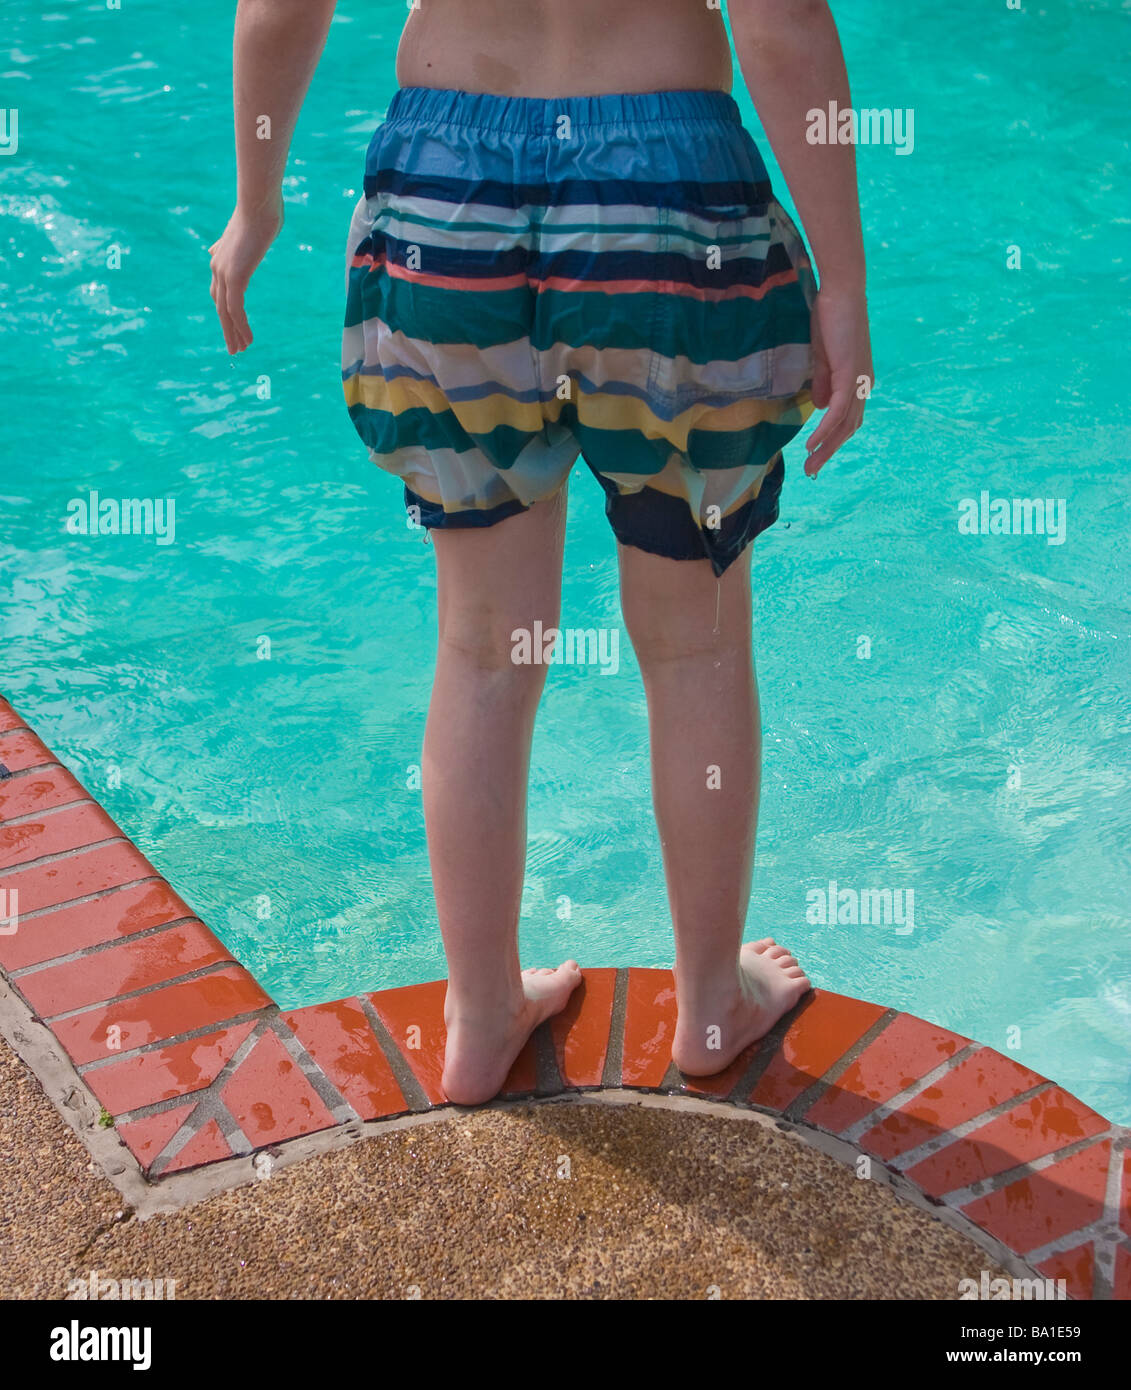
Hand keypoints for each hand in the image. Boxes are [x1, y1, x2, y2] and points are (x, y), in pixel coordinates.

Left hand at [208, 200, 282, 353]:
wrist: (258, 203)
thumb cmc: (258, 213)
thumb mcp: (243, 231)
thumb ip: (229, 244)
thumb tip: (216, 249)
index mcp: (219, 259)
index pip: (219, 292)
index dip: (225, 312)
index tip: (233, 327)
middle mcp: (217, 268)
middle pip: (219, 306)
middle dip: (227, 328)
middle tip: (235, 348)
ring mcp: (224, 273)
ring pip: (225, 312)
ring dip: (234, 333)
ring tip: (241, 350)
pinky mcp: (235, 277)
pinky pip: (235, 310)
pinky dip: (241, 327)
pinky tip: (248, 340)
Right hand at [804, 286, 873, 475]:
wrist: (842, 293)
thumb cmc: (831, 318)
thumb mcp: (824, 356)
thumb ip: (824, 382)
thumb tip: (820, 406)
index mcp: (858, 380)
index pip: (848, 418)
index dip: (833, 438)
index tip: (815, 454)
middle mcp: (863, 385)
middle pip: (849, 428)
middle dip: (830, 451)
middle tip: (811, 470)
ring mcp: (858, 381)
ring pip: (844, 425)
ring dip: (826, 447)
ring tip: (809, 465)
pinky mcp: (849, 375)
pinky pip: (837, 411)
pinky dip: (825, 430)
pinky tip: (812, 444)